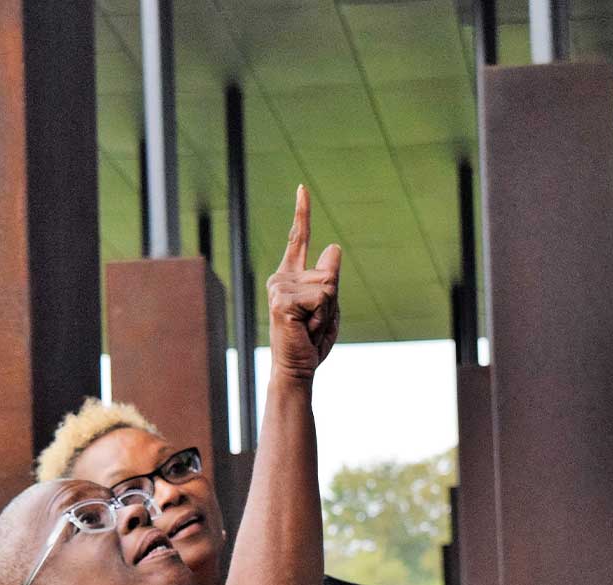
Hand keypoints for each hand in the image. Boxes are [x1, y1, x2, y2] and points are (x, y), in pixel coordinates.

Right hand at [267, 185, 340, 378]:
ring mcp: (278, 288)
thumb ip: (330, 278)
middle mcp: (281, 277)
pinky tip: (306, 328)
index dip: (302, 212)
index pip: (298, 238)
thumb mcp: (328, 304)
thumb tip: (334, 246)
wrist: (296, 368)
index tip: (302, 188)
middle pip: (329, 273)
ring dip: (328, 312)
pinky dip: (322, 317)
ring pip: (328, 286)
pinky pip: (322, 298)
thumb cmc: (311, 339)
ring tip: (310, 327)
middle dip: (332, 301)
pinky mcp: (282, 301)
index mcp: (290, 275)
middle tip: (314, 323)